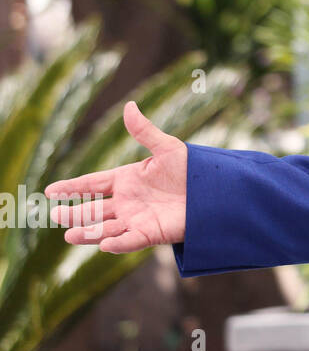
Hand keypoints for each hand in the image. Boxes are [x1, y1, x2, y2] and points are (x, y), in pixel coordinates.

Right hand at [45, 101, 188, 252]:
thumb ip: (145, 131)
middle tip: (55, 215)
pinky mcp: (151, 233)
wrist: (216, 190)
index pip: (92, 184)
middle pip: (94, 208)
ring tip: (69, 235)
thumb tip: (129, 105)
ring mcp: (137, 218)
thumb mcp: (167, 148)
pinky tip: (104, 244)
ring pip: (105, 227)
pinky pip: (130, 241)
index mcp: (127, 179)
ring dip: (88, 232)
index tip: (50, 190)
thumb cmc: (192, 169)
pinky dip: (118, 243)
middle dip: (74, 213)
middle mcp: (127, 201)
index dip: (72, 187)